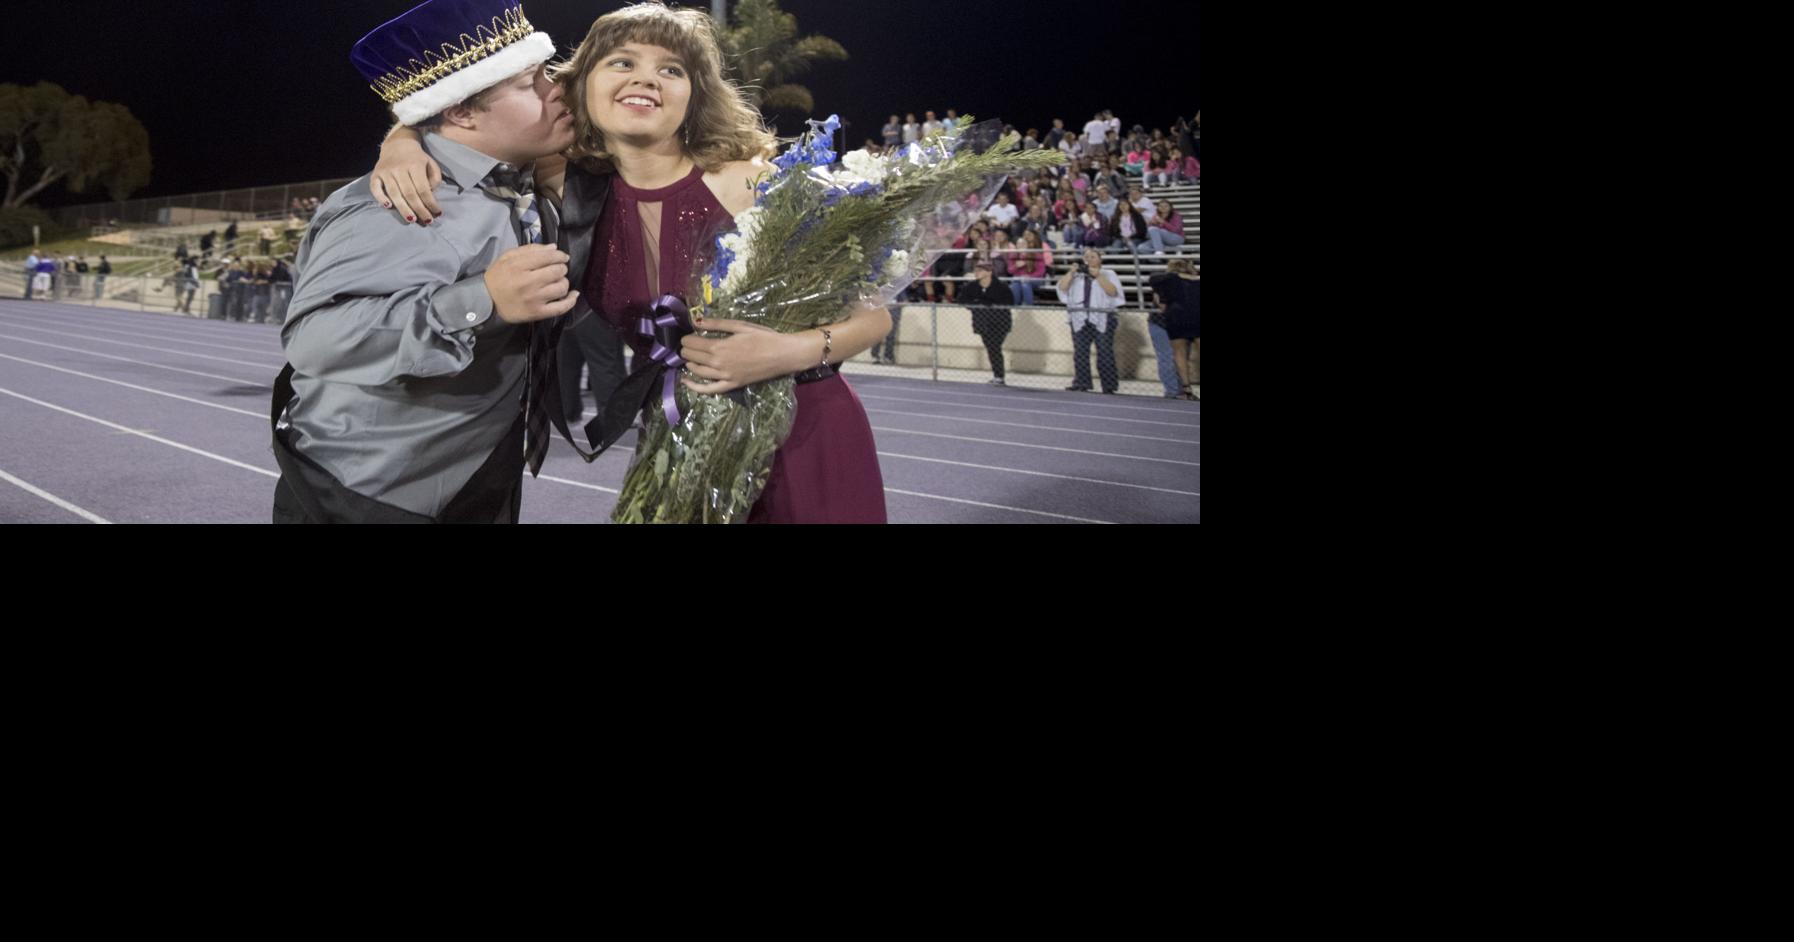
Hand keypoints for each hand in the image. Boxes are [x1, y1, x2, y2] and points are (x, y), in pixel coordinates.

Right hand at [370, 136, 444, 223]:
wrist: (398, 144)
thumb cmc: (417, 158)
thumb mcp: (431, 164)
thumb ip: (434, 179)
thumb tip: (430, 194)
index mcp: (415, 165)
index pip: (423, 189)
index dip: (430, 203)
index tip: (437, 213)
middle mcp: (399, 168)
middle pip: (409, 194)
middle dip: (419, 210)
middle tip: (427, 221)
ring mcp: (386, 171)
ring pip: (394, 193)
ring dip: (403, 209)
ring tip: (412, 219)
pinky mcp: (375, 174)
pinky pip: (375, 188)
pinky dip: (380, 198)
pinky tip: (388, 207)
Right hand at [484, 245, 577, 324]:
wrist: (486, 302)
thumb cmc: (497, 277)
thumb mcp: (507, 257)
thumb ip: (529, 250)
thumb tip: (553, 247)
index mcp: (519, 266)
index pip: (548, 257)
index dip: (559, 255)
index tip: (562, 257)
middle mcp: (528, 282)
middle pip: (557, 271)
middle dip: (561, 268)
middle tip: (558, 269)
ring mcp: (534, 299)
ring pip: (561, 288)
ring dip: (564, 282)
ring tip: (557, 282)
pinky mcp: (537, 313)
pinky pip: (561, 308)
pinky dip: (571, 301)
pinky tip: (574, 295)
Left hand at [680, 318, 817, 394]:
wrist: (782, 354)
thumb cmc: (763, 337)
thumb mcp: (740, 326)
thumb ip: (716, 324)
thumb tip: (696, 321)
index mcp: (719, 346)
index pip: (693, 343)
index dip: (686, 338)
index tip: (687, 335)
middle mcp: (718, 363)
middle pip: (692, 357)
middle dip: (686, 349)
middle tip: (687, 344)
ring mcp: (724, 376)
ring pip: (698, 372)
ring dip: (689, 364)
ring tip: (688, 357)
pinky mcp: (732, 385)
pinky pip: (709, 390)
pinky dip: (695, 387)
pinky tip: (686, 382)